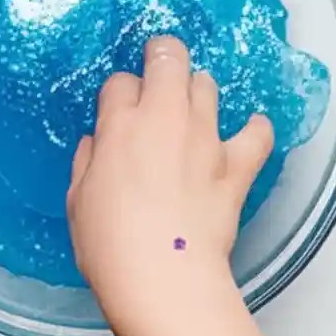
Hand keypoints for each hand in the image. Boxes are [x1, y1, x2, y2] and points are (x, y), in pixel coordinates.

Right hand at [67, 36, 285, 335]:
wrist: (164, 278)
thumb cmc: (111, 245)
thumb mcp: (78, 201)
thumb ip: (88, 162)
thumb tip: (98, 144)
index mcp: (120, 126)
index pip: (119, 82)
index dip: (119, 92)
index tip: (118, 108)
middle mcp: (164, 119)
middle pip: (169, 59)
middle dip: (163, 57)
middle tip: (159, 71)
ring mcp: (205, 139)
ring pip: (207, 85)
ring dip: (197, 90)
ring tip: (192, 108)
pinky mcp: (236, 166)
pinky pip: (257, 133)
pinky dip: (255, 128)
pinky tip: (251, 129)